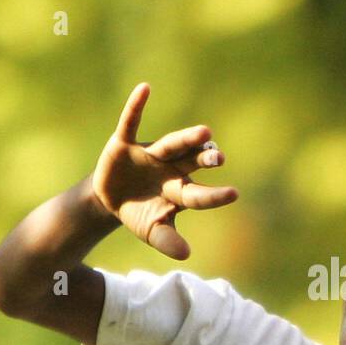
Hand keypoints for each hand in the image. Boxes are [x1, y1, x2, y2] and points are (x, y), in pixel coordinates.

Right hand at [91, 83, 238, 259]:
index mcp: (179, 190)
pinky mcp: (125, 142)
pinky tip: (145, 89)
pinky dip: (136, 106)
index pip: (199, 194)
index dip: (214, 195)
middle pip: (191, 161)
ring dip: (187, 138)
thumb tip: (186, 255)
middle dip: (204, 158)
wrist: (111, 200)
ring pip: (172, 144)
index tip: (234, 194)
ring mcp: (150, 154)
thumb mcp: (151, 231)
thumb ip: (167, 241)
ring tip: (205, 132)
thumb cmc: (139, 214)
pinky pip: (131, 122)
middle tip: (220, 157)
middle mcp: (170, 168)